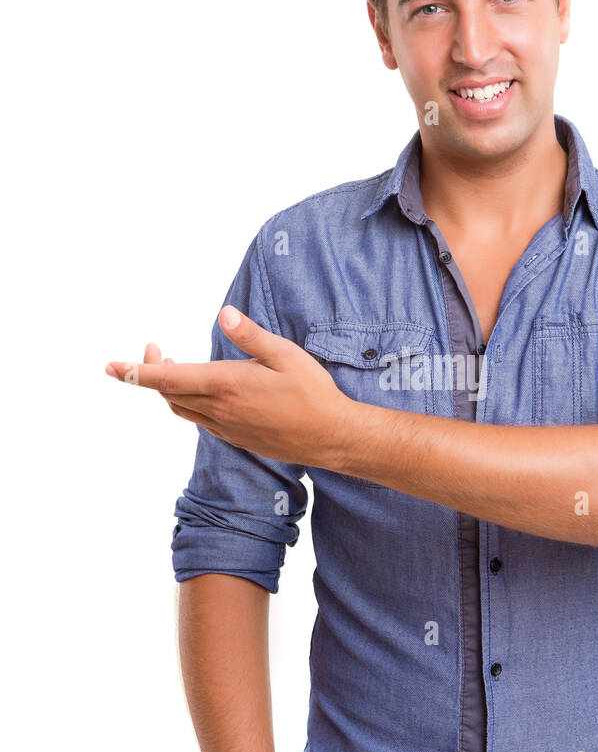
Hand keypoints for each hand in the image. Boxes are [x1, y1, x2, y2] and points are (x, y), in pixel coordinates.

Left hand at [105, 308, 354, 468]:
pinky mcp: (235, 437)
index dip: (135, 373)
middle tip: (153, 349)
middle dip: (150, 373)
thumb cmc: (313, 392)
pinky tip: (199, 391)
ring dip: (168, 390)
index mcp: (227, 385)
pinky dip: (187, 403)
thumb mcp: (286, 355)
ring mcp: (226, 427)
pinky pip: (198, 420)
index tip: (111, 367)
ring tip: (170, 367)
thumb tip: (224, 314)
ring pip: (181, 409)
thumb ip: (251, 336)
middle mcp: (220, 410)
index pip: (168, 379)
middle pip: (168, 394)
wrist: (331, 436)